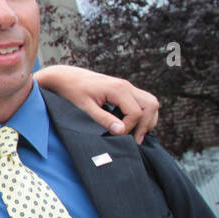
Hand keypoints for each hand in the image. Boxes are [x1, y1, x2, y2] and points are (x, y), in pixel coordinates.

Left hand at [33, 65, 159, 143]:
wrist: (67, 77)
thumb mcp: (86, 108)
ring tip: (135, 133)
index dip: (129, 128)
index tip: (116, 136)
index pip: (136, 113)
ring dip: (148, 119)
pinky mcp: (125, 89)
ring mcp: (127, 86)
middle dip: (146, 124)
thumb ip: (104, 119)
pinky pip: (143, 101)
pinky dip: (143, 113)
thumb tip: (121, 131)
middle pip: (151, 105)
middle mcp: (126, 86)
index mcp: (118, 89)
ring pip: (151, 102)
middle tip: (135, 140)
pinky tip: (131, 124)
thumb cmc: (74, 92)